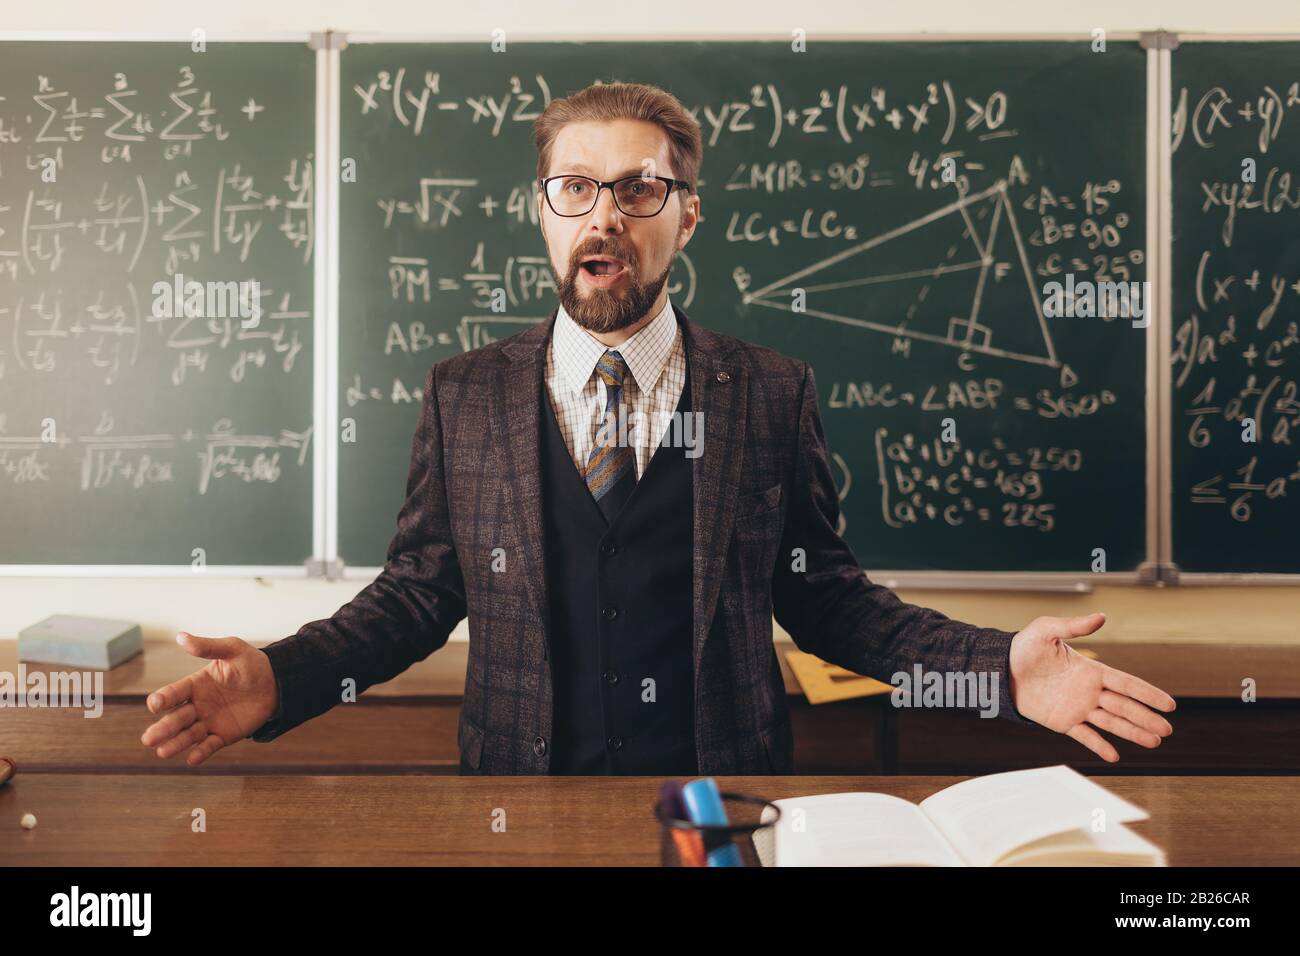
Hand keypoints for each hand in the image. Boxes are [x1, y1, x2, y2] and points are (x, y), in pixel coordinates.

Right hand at [140, 632, 279, 766]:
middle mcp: (197, 705)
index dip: (163, 699)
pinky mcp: (224, 735)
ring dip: (176, 744)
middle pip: (176, 718)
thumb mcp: (232, 649)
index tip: (154, 705)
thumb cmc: (251, 663)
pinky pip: (210, 745)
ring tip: (163, 752)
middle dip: (163, 728)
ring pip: (188, 735)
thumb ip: (208, 646)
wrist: (276, 683)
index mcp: (195, 685)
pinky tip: (192, 759)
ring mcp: (209, 722)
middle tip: (149, 739)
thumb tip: (181, 636)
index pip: (174, 693)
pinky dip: (201, 752)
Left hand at [1008, 612, 1175, 761]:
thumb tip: (1101, 616)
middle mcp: (1089, 691)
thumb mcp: (1045, 630)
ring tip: (1154, 742)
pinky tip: (1114, 756)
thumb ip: (1073, 626)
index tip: (1170, 704)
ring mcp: (1078, 708)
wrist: (1001, 670)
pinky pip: (1085, 736)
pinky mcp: (1063, 722)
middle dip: (1147, 718)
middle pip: (1124, 706)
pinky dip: (1099, 746)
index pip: (1126, 683)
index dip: (1148, 693)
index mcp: (1090, 670)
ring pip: (1111, 723)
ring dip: (1132, 732)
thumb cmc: (1023, 648)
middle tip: (1168, 729)